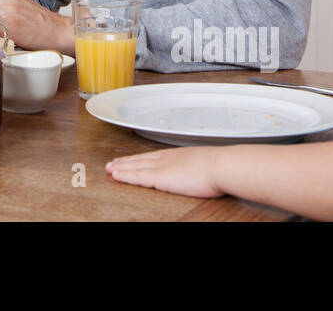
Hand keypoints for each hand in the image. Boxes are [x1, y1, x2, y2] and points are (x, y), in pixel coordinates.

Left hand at [105, 147, 224, 198]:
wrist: (222, 166)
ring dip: (121, 167)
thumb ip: (200, 168)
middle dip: (126, 162)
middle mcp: (167, 158)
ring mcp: (162, 166)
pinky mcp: (159, 177)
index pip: (154, 157)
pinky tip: (115, 175)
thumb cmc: (221, 167)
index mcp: (178, 155)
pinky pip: (137, 176)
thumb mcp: (207, 164)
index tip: (132, 158)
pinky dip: (125, 175)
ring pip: (135, 166)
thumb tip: (206, 173)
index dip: (140, 158)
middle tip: (113, 163)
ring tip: (110, 168)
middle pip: (141, 159)